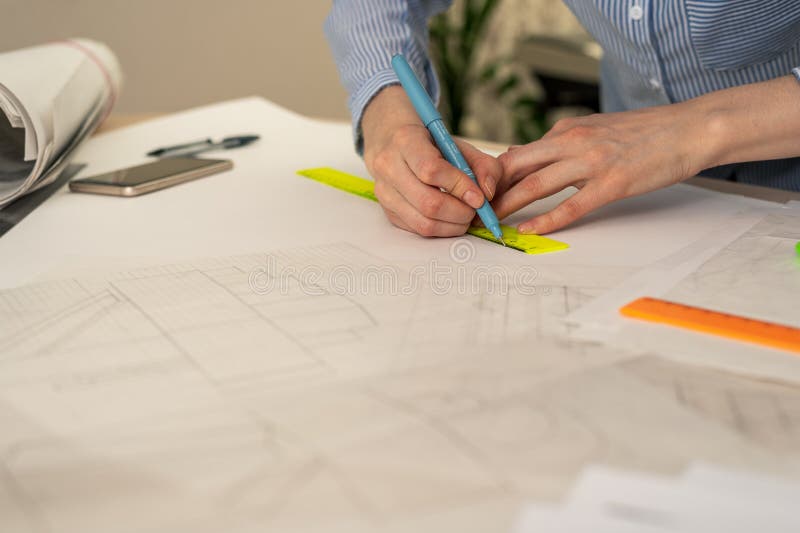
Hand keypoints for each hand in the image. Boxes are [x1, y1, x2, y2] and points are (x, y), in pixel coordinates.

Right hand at [362, 86, 501, 236]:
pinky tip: (451, 219)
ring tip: (466, 216)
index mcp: (405, 140)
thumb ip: (482, 164)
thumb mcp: (457, 144)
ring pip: (423, 222)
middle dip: (460, 212)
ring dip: (453, 225)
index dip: (460, 187)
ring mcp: (384, 192)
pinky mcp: (388, 211)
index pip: (431, 170)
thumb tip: (488, 192)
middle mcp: (388, 166)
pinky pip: (418, 230)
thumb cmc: (427, 143)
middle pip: (428, 202)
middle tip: (476, 210)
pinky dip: (442, 229)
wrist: (391, 143)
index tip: (480, 197)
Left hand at [493, 102, 709, 233]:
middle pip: (518, 167)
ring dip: (509, 206)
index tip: (477, 193)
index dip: (494, 176)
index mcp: (567, 129)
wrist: (690, 128)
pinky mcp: (612, 183)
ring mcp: (592, 161)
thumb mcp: (596, 128)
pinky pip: (571, 205)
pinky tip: (529, 230)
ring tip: (491, 223)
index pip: (519, 153)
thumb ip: (563, 144)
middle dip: (491, 190)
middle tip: (473, 211)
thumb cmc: (645, 132)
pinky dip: (546, 220)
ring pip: (537, 185)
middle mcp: (573, 141)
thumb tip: (531, 158)